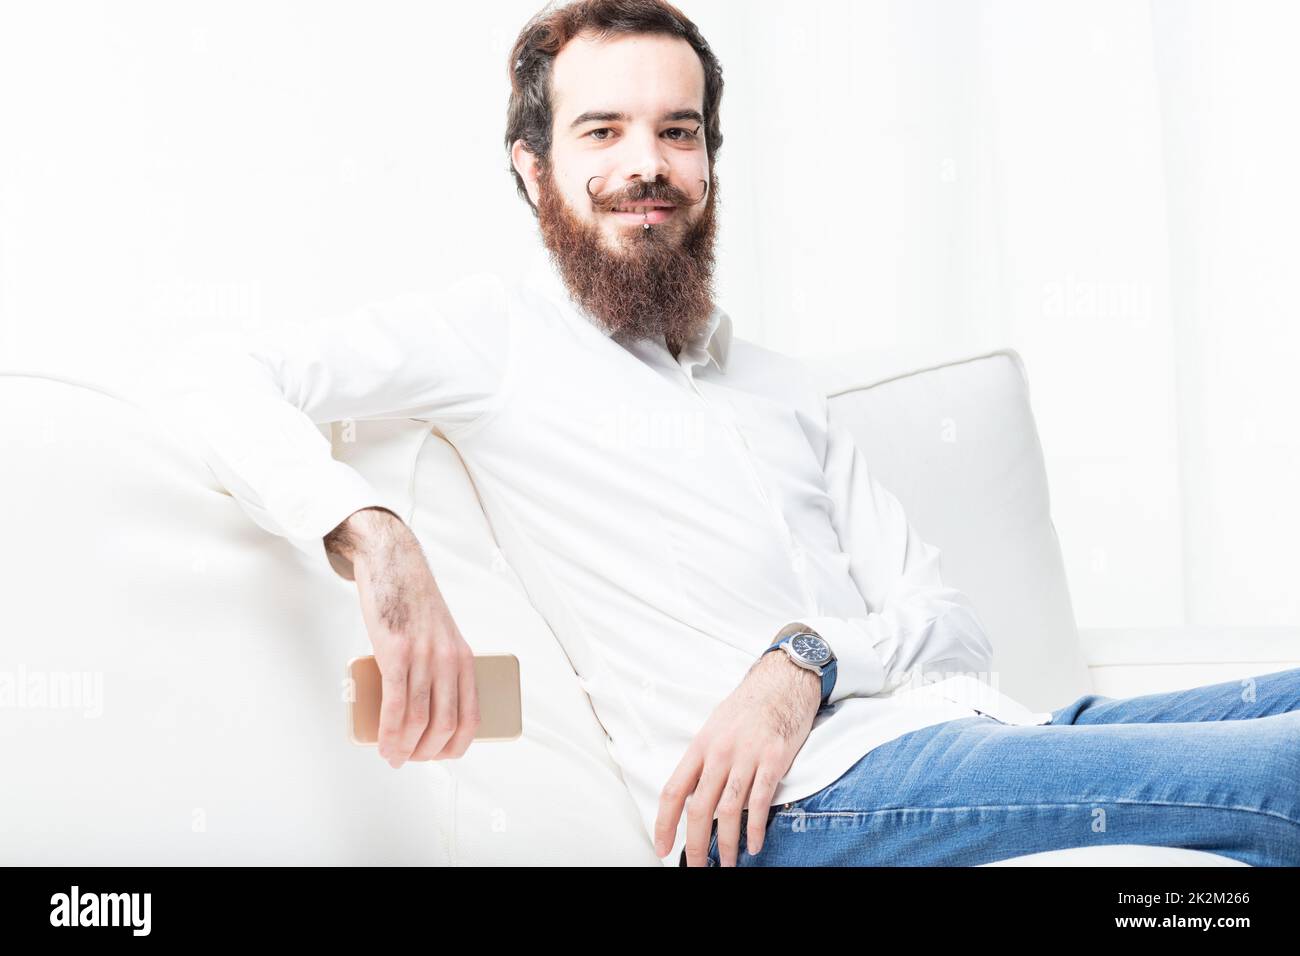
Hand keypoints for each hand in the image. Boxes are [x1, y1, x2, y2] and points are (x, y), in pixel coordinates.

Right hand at [332, 508, 480, 767]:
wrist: (394, 566)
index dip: (456, 746)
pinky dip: (390, 732)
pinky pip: (396, 704)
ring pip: (420, 720)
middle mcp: (449, 661)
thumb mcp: (441, 637)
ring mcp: (423, 657)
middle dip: (427, 753)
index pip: (471, 717)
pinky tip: (384, 745)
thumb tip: (427, 706)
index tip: (438, 756)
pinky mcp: (395, 652)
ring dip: (405, 748)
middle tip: (409, 760)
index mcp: (465, 659)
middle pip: (445, 725)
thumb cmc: (414, 604)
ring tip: (393, 757)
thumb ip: (440, 667)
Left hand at [654, 650, 821, 865]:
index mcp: (700, 746)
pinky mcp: (773, 758)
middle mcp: (719, 752)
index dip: (664, 823)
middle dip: (694, 844)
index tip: (662, 847)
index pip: (673, 791)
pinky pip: (760, 800)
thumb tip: (693, 799)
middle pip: (699, 808)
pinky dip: (754, 828)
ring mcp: (747, 755)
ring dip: (726, 844)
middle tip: (696, 867)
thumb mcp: (715, 729)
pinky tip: (752, 845)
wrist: (781, 682)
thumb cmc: (747, 708)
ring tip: (726, 864)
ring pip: (729, 810)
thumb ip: (704, 762)